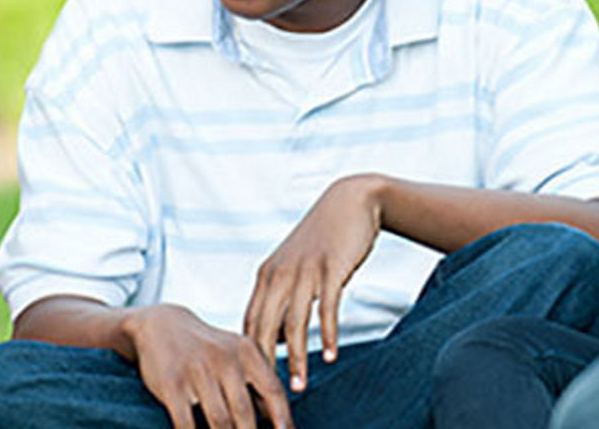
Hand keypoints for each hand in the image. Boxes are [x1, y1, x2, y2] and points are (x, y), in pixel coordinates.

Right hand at [119, 305, 295, 428]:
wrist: (162, 325)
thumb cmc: (208, 349)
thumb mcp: (236, 354)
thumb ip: (258, 383)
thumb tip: (278, 421)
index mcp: (246, 352)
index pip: (272, 391)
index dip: (283, 419)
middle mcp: (224, 359)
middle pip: (245, 413)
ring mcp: (197, 372)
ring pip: (220, 422)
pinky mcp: (172, 385)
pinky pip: (187, 424)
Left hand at [243, 173, 384, 392]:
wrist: (350, 202)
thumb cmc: (322, 241)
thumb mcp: (294, 269)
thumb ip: (282, 301)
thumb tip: (274, 341)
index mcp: (266, 277)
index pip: (250, 324)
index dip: (248, 356)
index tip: (250, 383)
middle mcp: (278, 275)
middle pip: (264, 328)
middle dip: (265, 366)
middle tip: (269, 396)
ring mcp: (304, 271)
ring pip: (293, 324)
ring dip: (297, 359)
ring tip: (300, 387)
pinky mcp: (330, 268)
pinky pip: (326, 309)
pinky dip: (326, 335)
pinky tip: (330, 357)